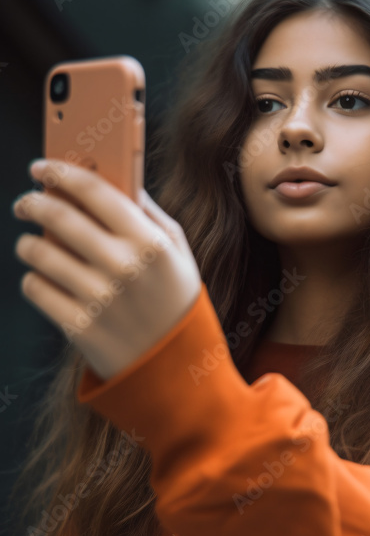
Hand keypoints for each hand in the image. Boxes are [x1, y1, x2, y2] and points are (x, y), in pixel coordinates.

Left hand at [12, 159, 201, 379]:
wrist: (176, 368)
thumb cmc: (175, 300)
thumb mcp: (177, 251)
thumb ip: (147, 212)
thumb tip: (111, 177)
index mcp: (149, 242)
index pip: (94, 190)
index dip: (61, 172)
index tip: (42, 168)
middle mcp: (123, 267)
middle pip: (59, 217)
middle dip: (33, 203)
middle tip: (26, 202)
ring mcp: (99, 299)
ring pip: (39, 253)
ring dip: (28, 244)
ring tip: (31, 245)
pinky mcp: (80, 327)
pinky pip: (36, 288)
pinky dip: (33, 280)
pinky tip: (43, 279)